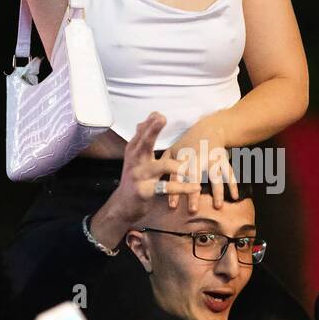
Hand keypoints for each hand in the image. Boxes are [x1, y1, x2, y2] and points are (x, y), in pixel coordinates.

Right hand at [89, 112, 200, 248]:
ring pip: (160, 166)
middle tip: (162, 118)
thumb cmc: (134, 179)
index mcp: (134, 152)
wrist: (123, 206)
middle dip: (152, 130)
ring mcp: (139, 176)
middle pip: (144, 143)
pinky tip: (195, 187)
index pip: (141, 134)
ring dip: (177, 165)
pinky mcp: (145, 191)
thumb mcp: (135, 159)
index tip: (158, 113)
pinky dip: (182, 188)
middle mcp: (135, 161)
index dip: (149, 123)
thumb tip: (142, 121)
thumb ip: (140, 141)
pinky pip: (166, 188)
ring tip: (191, 165)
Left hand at [167, 116, 237, 213]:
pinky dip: (233, 184)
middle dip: (193, 193)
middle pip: (195, 176)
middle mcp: (198, 158)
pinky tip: (234, 197)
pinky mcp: (223, 160)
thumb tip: (152, 176)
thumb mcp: (174, 148)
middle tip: (193, 210)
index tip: (172, 206)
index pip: (176, 175)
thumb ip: (164, 162)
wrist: (210, 127)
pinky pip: (229, 173)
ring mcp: (213, 159)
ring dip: (217, 191)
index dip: (174, 189)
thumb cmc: (188, 141)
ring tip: (217, 206)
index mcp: (184, 156)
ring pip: (216, 176)